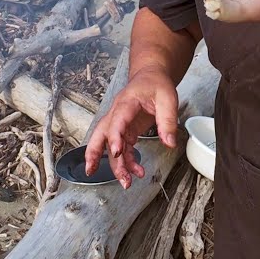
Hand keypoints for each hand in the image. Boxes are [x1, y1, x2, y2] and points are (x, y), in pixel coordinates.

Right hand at [84, 66, 178, 188]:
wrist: (151, 76)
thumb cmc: (156, 84)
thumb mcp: (167, 98)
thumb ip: (168, 120)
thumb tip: (169, 142)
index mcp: (126, 103)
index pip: (116, 120)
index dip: (114, 136)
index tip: (116, 152)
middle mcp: (117, 114)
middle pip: (100, 134)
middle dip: (94, 153)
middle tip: (90, 170)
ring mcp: (120, 123)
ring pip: (109, 146)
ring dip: (115, 165)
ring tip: (125, 182)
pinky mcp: (125, 131)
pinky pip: (122, 149)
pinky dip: (127, 161)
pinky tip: (136, 172)